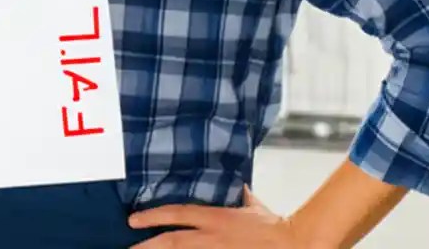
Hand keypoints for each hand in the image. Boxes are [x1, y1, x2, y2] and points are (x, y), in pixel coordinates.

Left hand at [130, 185, 310, 248]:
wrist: (295, 243)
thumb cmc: (274, 226)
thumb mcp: (253, 206)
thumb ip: (241, 196)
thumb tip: (238, 185)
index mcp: (216, 218)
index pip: (177, 214)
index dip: (152, 216)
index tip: (133, 220)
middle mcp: (212, 238)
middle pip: (171, 242)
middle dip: (146, 246)